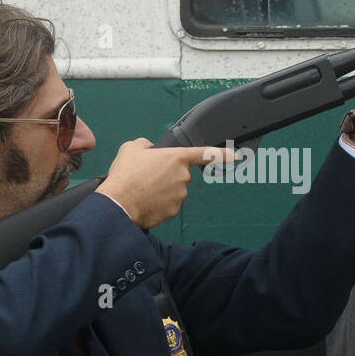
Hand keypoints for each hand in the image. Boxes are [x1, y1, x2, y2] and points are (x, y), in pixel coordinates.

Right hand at [95, 139, 234, 229]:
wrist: (118, 203)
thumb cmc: (125, 175)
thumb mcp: (131, 149)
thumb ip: (144, 144)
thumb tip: (148, 149)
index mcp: (177, 158)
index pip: (206, 154)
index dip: (223, 154)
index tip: (236, 155)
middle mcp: (183, 177)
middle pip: (179, 174)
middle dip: (166, 175)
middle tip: (145, 177)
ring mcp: (180, 195)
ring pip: (173, 190)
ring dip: (161, 189)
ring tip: (141, 189)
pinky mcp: (174, 211)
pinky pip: (168, 204)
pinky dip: (158, 203)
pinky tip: (144, 200)